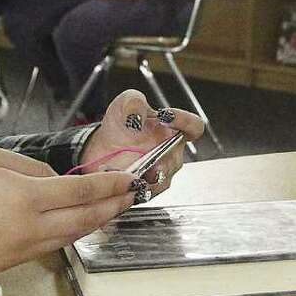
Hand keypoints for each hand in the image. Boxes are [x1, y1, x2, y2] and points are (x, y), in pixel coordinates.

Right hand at [0, 147, 135, 276]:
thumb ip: (33, 169)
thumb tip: (58, 182)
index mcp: (26, 198)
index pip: (83, 193)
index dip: (111, 187)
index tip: (131, 180)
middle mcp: (29, 229)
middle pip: (84, 221)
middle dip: (111, 208)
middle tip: (131, 197)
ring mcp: (19, 252)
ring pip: (68, 239)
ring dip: (91, 224)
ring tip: (108, 211)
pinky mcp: (7, 265)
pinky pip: (45, 248)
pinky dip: (64, 235)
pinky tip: (69, 224)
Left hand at [77, 89, 205, 198]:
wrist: (102, 147)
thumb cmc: (121, 124)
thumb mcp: (125, 104)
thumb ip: (134, 103)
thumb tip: (137, 116)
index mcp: (173, 129)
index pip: (193, 126)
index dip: (185, 122)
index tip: (167, 116)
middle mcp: (171, 153)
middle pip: (174, 159)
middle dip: (159, 159)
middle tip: (146, 155)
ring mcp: (160, 174)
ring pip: (159, 179)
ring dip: (143, 175)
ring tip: (127, 170)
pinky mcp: (146, 190)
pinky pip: (144, 192)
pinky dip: (131, 187)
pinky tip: (119, 178)